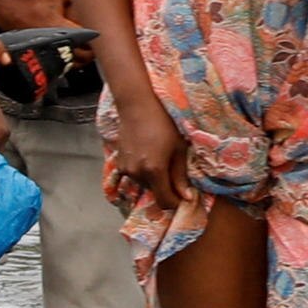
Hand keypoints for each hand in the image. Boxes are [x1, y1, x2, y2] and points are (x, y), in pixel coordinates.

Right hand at [104, 95, 189, 210]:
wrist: (137, 105)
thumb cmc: (163, 122)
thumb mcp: (178, 148)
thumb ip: (181, 175)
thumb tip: (187, 197)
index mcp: (154, 170)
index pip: (164, 201)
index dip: (176, 202)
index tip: (184, 196)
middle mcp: (137, 173)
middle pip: (155, 193)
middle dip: (166, 188)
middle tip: (174, 170)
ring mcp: (125, 169)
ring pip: (144, 185)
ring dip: (154, 179)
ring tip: (161, 158)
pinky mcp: (119, 163)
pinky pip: (134, 175)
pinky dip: (143, 172)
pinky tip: (149, 155)